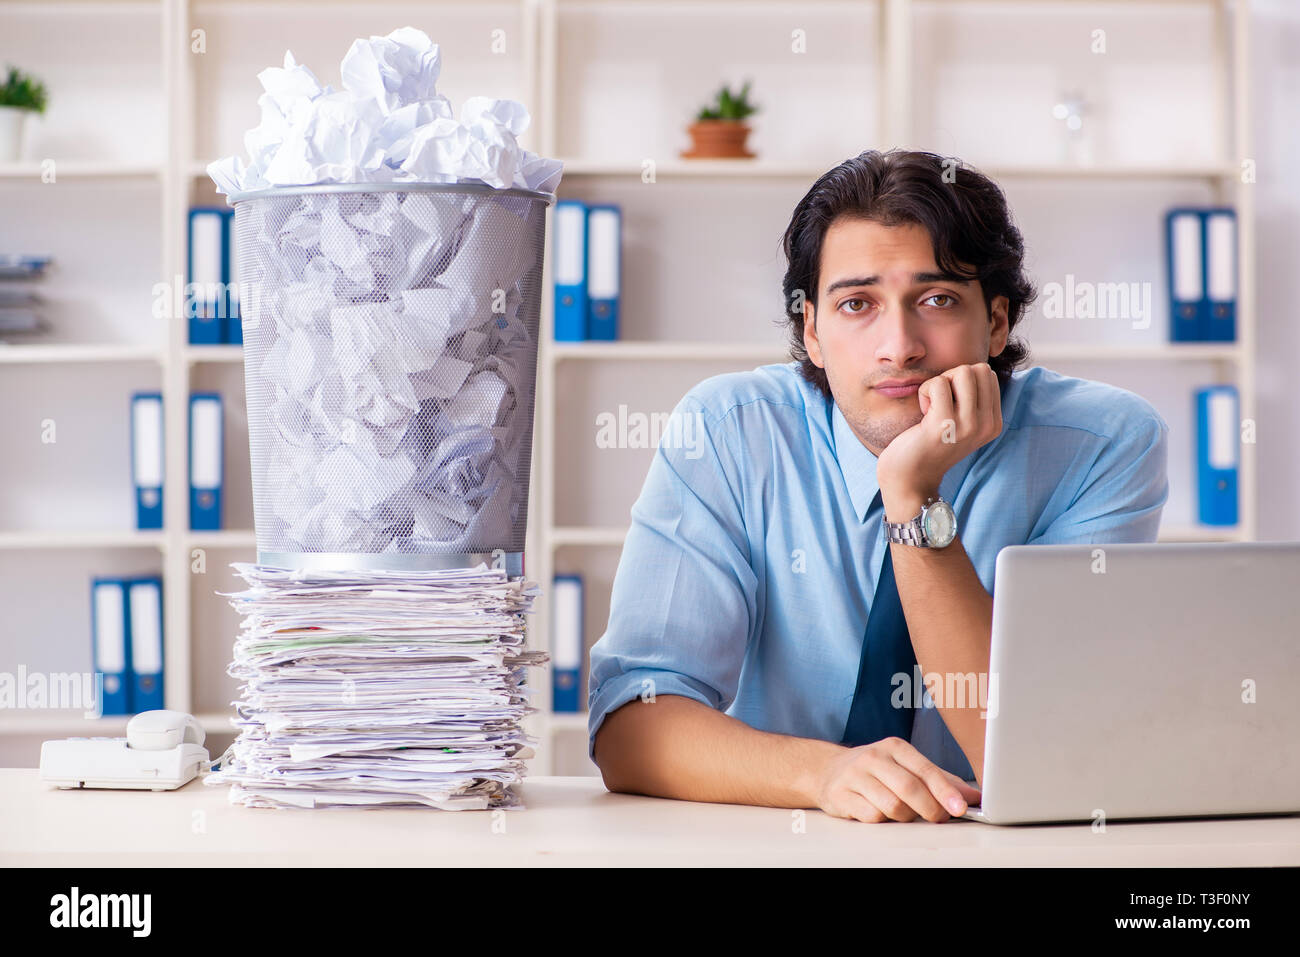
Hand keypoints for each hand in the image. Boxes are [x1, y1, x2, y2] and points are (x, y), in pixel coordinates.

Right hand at [814, 736, 982, 822]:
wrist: (829, 771)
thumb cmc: (876, 771)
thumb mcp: (907, 767)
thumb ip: (940, 780)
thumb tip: (974, 796)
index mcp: (894, 747)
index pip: (924, 769)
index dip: (945, 791)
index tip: (961, 808)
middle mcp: (873, 757)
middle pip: (909, 788)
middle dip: (930, 809)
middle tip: (939, 818)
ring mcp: (854, 776)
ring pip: (892, 805)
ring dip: (905, 816)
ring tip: (905, 813)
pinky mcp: (840, 795)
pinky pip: (871, 816)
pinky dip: (883, 820)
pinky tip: (881, 813)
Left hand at [876, 362, 1003, 505]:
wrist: (910, 477)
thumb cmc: (930, 443)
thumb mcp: (962, 423)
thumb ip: (974, 399)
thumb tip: (978, 367)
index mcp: (994, 423)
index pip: (987, 375)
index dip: (962, 380)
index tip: (950, 402)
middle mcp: (986, 425)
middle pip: (978, 369)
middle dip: (953, 376)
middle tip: (940, 400)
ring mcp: (968, 425)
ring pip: (962, 371)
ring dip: (940, 383)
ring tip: (932, 406)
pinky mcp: (944, 424)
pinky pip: (937, 384)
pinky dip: (924, 391)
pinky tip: (922, 414)